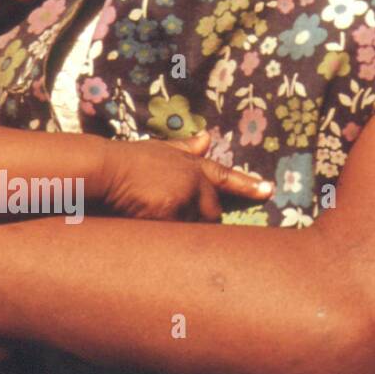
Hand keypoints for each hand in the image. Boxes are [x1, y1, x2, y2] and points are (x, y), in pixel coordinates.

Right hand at [101, 132, 272, 220]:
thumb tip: (207, 138)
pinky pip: (175, 235)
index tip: (268, 190)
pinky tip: (148, 225)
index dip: (247, 184)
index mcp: (191, 164)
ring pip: (191, 227)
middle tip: (172, 220)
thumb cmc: (126, 160)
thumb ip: (184, 148)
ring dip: (178, 229)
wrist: (105, 167)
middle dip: (198, 220)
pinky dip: (164, 235)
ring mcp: (184, 195)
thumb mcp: (158, 148)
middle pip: (211, 212)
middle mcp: (193, 179)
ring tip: (154, 219)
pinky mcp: (172, 210)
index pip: (225, 176)